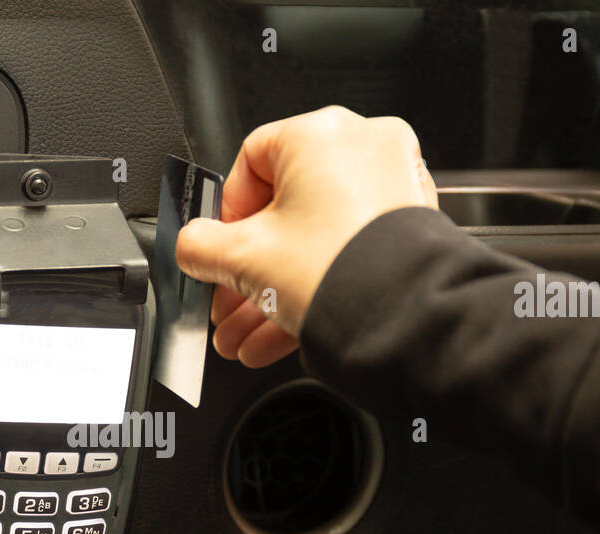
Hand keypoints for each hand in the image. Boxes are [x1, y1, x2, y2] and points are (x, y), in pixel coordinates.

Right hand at [174, 106, 436, 366]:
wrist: (405, 320)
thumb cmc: (339, 271)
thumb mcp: (243, 258)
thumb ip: (200, 245)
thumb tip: (192, 246)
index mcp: (320, 134)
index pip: (249, 162)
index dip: (224, 214)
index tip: (215, 249)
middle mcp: (363, 150)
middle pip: (281, 212)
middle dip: (245, 269)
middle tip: (226, 299)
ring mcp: (391, 188)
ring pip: (311, 241)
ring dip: (269, 290)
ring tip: (244, 333)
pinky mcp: (408, 229)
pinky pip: (342, 254)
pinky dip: (309, 287)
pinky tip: (276, 332)